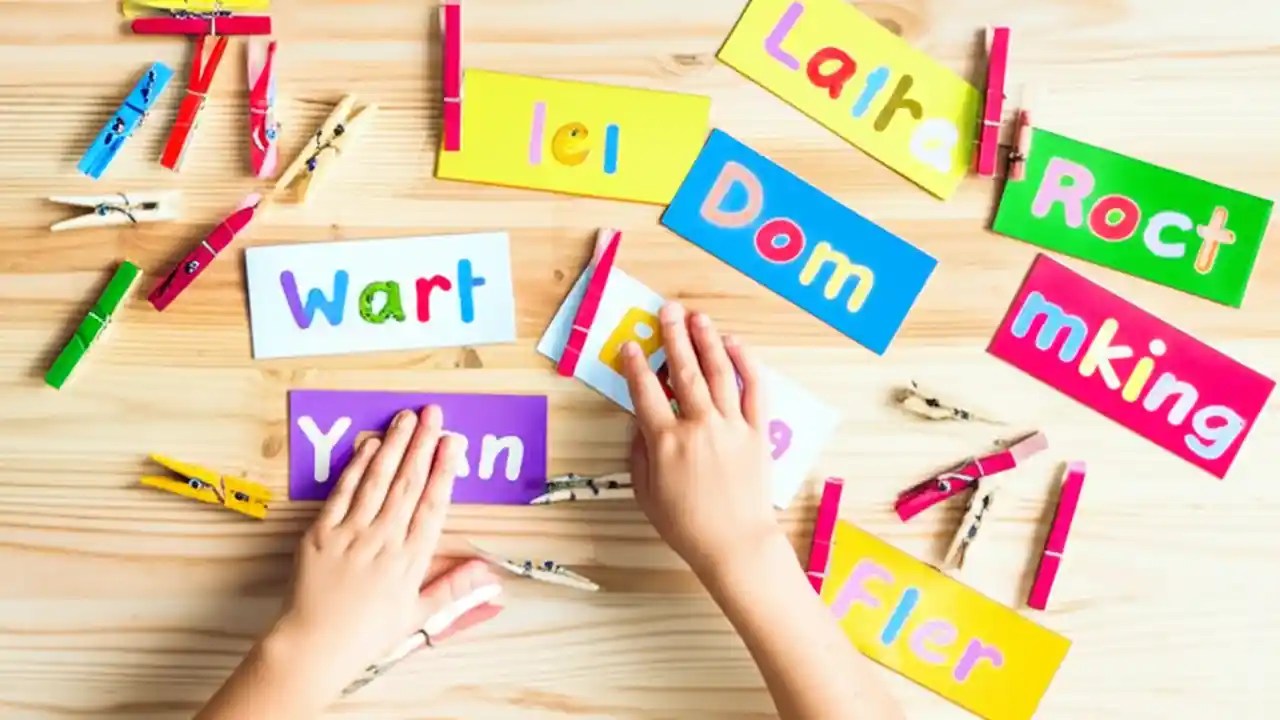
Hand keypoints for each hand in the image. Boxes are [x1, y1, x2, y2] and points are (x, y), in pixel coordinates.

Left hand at [269, 405, 502, 697]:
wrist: (315, 646)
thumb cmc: (369, 634)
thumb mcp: (419, 614)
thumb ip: (455, 588)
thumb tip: (490, 575)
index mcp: (410, 560)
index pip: (433, 505)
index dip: (445, 470)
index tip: (454, 443)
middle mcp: (383, 542)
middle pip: (408, 484)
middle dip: (423, 444)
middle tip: (434, 414)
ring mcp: (351, 535)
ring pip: (378, 481)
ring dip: (394, 446)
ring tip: (406, 417)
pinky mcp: (321, 534)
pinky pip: (342, 493)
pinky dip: (356, 467)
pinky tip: (369, 444)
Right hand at [620, 302, 779, 578]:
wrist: (736, 545)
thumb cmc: (687, 526)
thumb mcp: (646, 494)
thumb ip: (639, 453)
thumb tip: (640, 422)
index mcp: (666, 442)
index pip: (645, 392)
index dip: (635, 365)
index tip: (632, 345)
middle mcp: (698, 426)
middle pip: (683, 371)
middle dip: (673, 336)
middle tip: (666, 310)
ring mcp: (731, 427)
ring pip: (718, 372)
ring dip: (706, 340)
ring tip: (697, 318)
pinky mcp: (757, 432)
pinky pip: (754, 389)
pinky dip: (745, 363)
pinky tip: (734, 345)